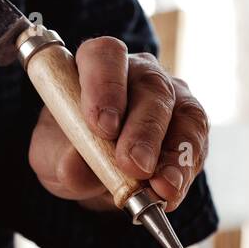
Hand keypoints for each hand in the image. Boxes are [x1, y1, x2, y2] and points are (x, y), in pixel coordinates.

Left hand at [28, 36, 208, 210]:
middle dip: (144, 130)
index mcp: (96, 65)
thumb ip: (61, 159)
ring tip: (160, 187)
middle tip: (134, 165)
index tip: (102, 126)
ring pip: (184, 114)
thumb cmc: (67, 150)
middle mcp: (139, 73)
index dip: (105, 86)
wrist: (91, 172)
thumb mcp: (52, 157)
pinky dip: (183, 171)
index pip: (105, 56)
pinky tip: (170, 191)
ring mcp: (172, 97)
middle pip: (152, 87)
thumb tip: (76, 169)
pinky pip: (196, 144)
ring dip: (172, 155)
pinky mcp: (190, 127)